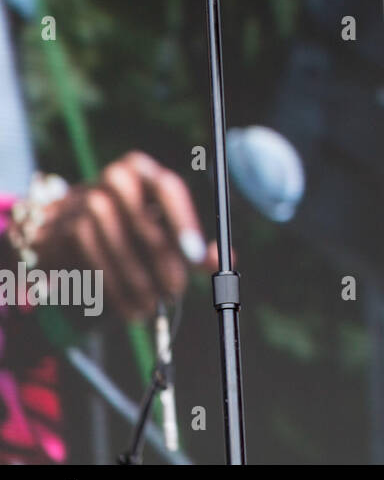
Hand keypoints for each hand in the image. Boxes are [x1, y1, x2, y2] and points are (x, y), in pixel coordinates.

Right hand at [32, 151, 217, 319]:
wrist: (67, 227)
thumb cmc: (131, 227)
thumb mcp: (162, 227)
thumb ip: (194, 245)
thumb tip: (223, 260)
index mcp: (142, 169)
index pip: (168, 188)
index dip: (184, 222)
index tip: (197, 256)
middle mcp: (114, 179)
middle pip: (144, 221)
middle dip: (163, 261)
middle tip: (177, 290)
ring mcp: (85, 201)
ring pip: (119, 246)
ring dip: (140, 283)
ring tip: (154, 306)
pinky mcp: (66, 229)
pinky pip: (95, 263)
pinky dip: (117, 291)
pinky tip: (131, 310)